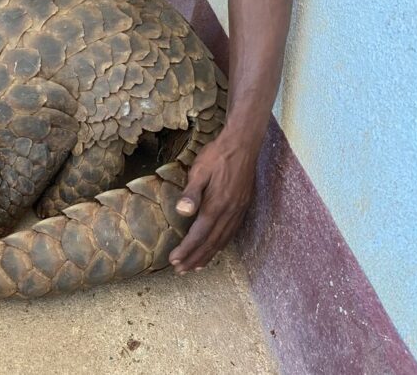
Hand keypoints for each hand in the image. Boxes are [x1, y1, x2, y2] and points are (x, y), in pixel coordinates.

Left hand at [168, 132, 258, 272]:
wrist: (243, 144)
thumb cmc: (217, 155)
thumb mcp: (200, 170)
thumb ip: (191, 193)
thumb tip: (182, 212)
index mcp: (216, 204)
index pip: (199, 234)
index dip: (186, 249)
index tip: (174, 261)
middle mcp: (229, 212)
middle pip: (211, 242)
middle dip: (195, 258)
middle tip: (181, 270)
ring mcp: (238, 211)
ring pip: (222, 240)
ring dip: (208, 255)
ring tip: (195, 267)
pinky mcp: (242, 207)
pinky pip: (231, 233)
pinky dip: (221, 245)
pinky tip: (215, 249)